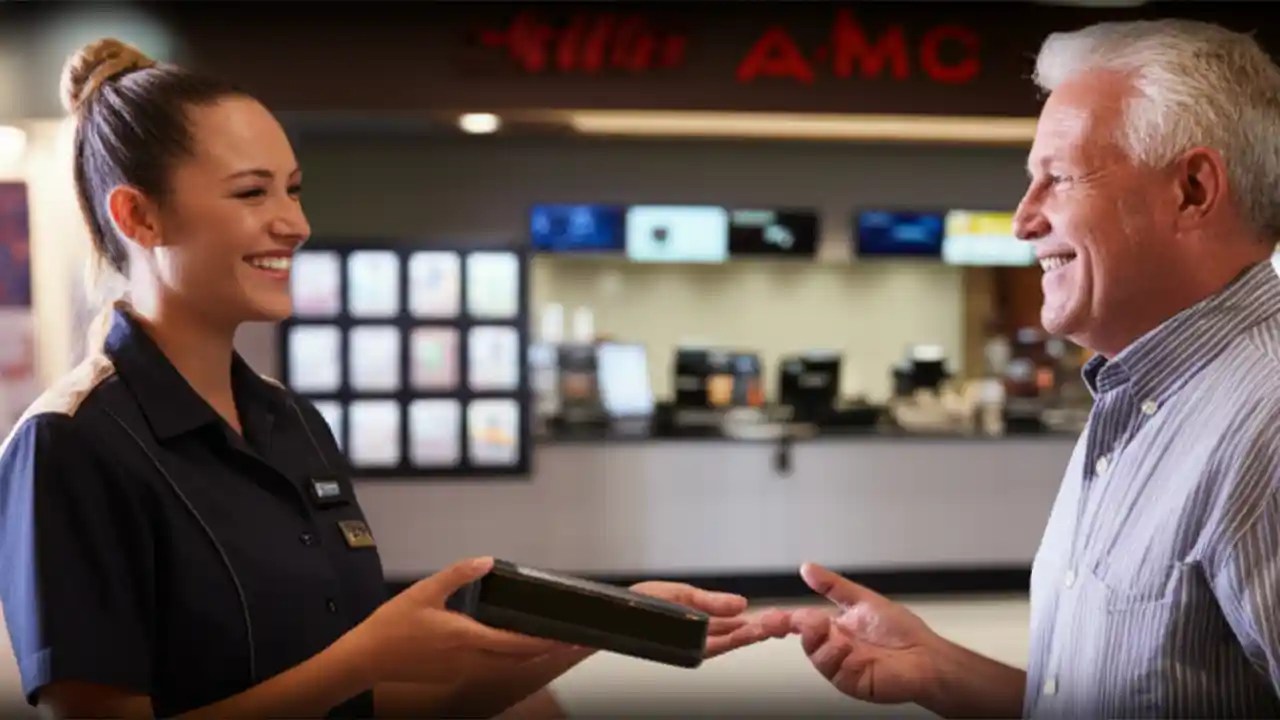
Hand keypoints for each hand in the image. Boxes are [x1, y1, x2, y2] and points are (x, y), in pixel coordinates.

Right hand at [350, 557, 556, 687]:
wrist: (365, 659)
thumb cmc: (391, 626)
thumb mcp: (424, 591)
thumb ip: (458, 575)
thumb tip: (486, 562)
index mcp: (465, 637)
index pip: (515, 642)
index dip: (544, 640)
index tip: (565, 635)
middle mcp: (468, 659)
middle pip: (517, 660)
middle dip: (543, 649)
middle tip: (566, 638)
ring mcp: (460, 671)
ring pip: (504, 668)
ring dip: (526, 656)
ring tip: (546, 642)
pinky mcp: (451, 675)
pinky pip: (488, 669)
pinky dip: (506, 659)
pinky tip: (508, 647)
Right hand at [630, 581, 793, 657]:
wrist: (612, 617)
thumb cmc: (639, 609)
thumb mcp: (677, 597)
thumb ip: (710, 602)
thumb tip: (740, 604)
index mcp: (697, 641)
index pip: (736, 636)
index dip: (758, 629)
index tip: (778, 623)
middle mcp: (699, 643)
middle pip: (736, 636)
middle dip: (760, 628)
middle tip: (784, 620)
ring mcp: (694, 637)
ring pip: (728, 633)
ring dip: (748, 625)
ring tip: (771, 618)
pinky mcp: (689, 631)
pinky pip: (715, 629)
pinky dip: (730, 622)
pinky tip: (740, 616)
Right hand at [791, 563, 944, 705]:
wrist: (925, 657)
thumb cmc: (903, 633)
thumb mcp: (862, 599)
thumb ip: (832, 585)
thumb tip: (808, 568)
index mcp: (835, 626)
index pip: (801, 621)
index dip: (782, 619)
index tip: (769, 615)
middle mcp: (835, 645)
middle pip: (802, 636)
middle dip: (793, 625)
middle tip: (791, 618)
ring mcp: (841, 664)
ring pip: (813, 651)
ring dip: (817, 638)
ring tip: (831, 629)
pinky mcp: (848, 680)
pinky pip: (830, 668)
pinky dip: (834, 653)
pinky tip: (845, 646)